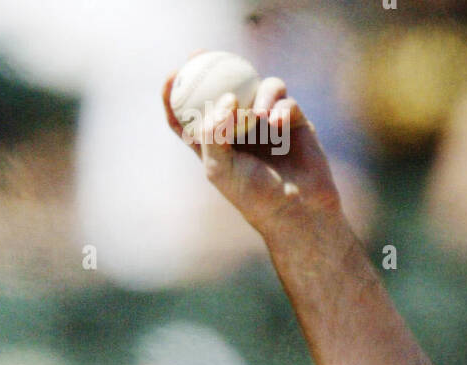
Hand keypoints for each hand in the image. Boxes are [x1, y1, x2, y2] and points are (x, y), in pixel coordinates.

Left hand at [161, 71, 342, 236]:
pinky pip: (283, 99)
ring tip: (257, 117)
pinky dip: (278, 107)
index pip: (189, 118)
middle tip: (201, 54)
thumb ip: (214, 133)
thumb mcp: (221, 169)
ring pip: (257, 88)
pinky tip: (276, 124)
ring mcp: (265, 122)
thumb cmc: (254, 195)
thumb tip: (224, 98)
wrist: (296, 208)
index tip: (170, 78)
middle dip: (211, 69)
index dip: (175, 98)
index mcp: (214, 145)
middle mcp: (238, 129)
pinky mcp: (291, 120)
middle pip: (222, 91)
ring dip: (256, 95)